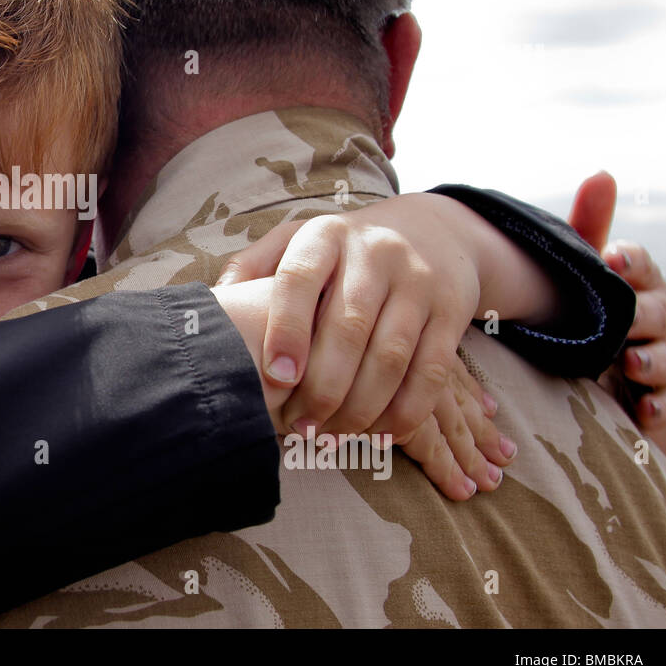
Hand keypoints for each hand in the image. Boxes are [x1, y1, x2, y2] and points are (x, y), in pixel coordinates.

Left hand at [211, 262, 512, 500]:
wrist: (432, 229)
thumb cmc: (342, 250)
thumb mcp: (298, 239)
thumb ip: (254, 265)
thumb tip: (214, 303)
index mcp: (324, 235)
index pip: (299, 279)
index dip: (285, 328)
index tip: (275, 377)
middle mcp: (374, 252)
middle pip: (347, 327)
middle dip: (322, 387)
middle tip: (299, 427)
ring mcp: (417, 280)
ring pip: (390, 355)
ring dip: (360, 407)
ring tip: (330, 436)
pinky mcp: (451, 310)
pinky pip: (431, 371)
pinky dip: (405, 410)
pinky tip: (379, 433)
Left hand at [567, 171, 665, 428]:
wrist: (611, 389)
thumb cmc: (593, 320)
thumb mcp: (585, 278)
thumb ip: (591, 229)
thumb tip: (603, 172)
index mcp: (636, 285)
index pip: (638, 265)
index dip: (629, 261)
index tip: (612, 259)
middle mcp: (656, 319)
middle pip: (655, 312)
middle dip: (641, 315)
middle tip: (623, 320)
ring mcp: (664, 360)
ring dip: (652, 361)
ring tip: (631, 365)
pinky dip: (659, 406)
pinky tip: (644, 409)